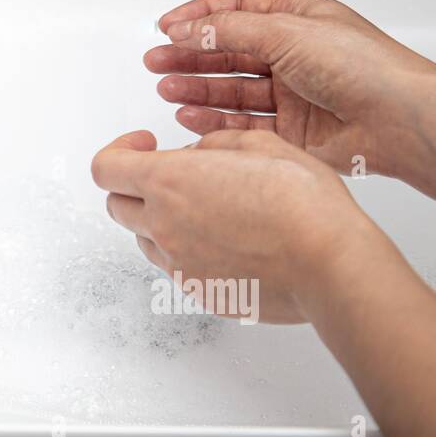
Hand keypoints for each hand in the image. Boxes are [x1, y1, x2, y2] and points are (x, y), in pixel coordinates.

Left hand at [90, 128, 392, 323]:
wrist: (330, 264)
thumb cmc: (303, 204)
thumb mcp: (260, 144)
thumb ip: (215, 143)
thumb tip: (197, 153)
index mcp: (169, 182)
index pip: (105, 168)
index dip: (118, 150)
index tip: (143, 145)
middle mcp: (164, 226)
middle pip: (116, 205)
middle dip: (135, 185)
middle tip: (170, 175)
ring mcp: (180, 264)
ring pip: (145, 239)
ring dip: (159, 219)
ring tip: (204, 207)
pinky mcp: (200, 292)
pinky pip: (176, 267)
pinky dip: (187, 249)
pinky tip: (225, 238)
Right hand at [145, 0, 435, 176]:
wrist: (399, 120)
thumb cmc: (363, 67)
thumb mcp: (287, 32)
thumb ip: (231, 31)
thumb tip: (189, 28)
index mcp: (299, 18)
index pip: (238, 8)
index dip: (200, 15)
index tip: (167, 25)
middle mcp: (295, 53)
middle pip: (229, 50)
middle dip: (190, 54)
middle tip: (155, 60)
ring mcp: (293, 94)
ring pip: (232, 88)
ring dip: (197, 86)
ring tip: (166, 88)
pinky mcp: (293, 132)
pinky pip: (244, 124)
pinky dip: (215, 119)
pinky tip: (191, 115)